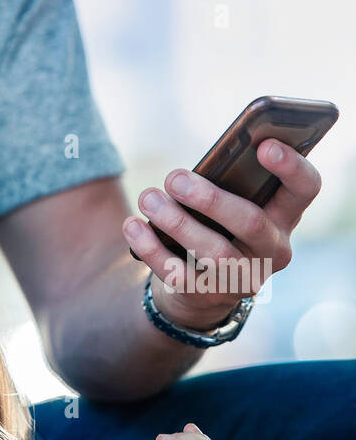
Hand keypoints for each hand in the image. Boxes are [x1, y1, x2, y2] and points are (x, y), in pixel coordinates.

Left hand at [121, 138, 320, 329]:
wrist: (201, 286)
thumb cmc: (218, 224)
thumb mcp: (231, 200)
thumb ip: (227, 182)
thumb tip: (190, 171)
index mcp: (284, 215)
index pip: (305, 189)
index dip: (291, 166)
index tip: (264, 144)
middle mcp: (272, 249)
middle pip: (252, 223)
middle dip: (210, 199)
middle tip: (174, 177)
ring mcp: (242, 277)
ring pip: (214, 252)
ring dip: (176, 222)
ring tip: (148, 198)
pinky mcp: (207, 295)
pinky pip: (179, 273)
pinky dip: (152, 247)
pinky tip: (133, 225)